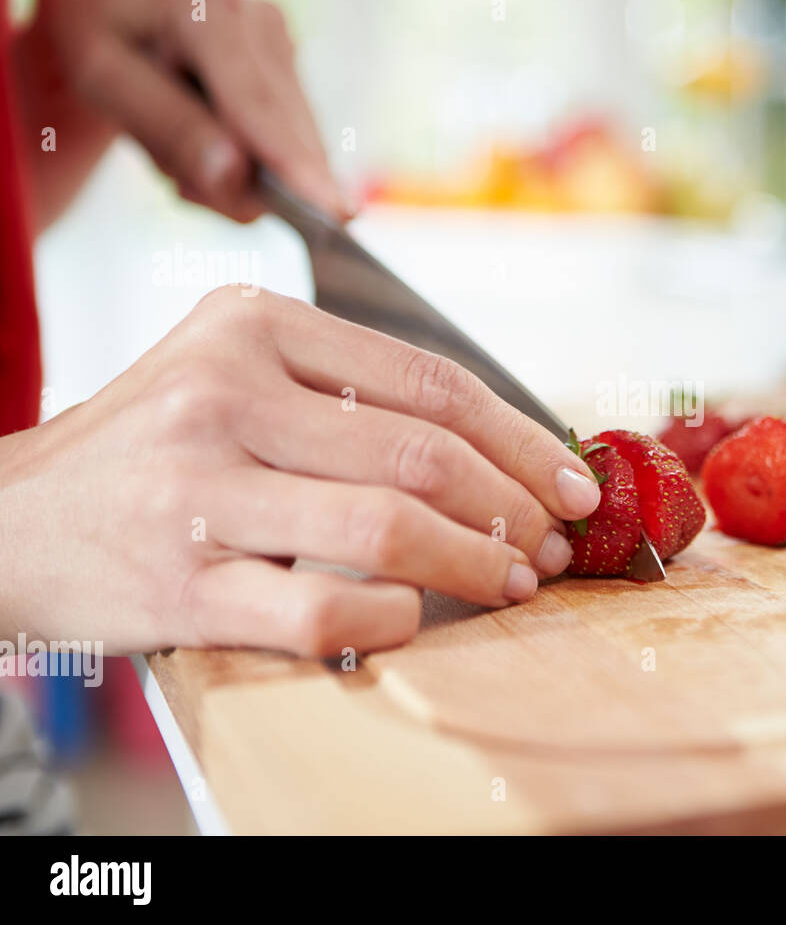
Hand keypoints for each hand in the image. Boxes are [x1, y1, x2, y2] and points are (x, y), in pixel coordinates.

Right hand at [0, 286, 601, 656]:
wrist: (10, 519)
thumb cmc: (156, 449)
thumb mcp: (233, 375)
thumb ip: (346, 390)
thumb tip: (501, 447)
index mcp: (253, 326)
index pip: (430, 383)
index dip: (522, 438)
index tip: (573, 481)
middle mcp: (223, 391)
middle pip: (423, 453)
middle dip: (513, 506)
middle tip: (551, 542)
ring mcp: (197, 487)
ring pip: (386, 526)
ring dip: (474, 563)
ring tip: (510, 581)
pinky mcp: (180, 581)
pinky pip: (323, 603)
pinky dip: (391, 615)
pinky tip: (412, 615)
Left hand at [18, 0, 346, 224]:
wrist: (122, 7)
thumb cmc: (106, 41)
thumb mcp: (105, 83)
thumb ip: (169, 130)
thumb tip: (236, 176)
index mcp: (204, 11)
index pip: (255, 105)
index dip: (292, 161)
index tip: (332, 211)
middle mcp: (258, 20)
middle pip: (281, 133)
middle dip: (246, 183)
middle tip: (182, 186)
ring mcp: (283, 44)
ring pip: (291, 145)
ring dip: (242, 173)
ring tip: (181, 149)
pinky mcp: (294, 68)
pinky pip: (289, 143)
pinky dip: (252, 162)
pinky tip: (212, 142)